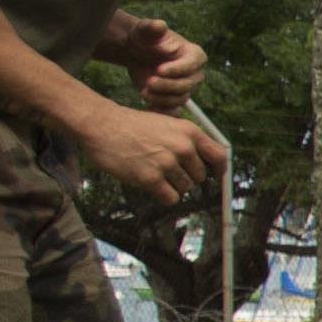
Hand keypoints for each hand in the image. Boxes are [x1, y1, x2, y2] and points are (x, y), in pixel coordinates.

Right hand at [64, 93, 225, 208]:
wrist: (102, 125)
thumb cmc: (133, 125)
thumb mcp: (167, 123)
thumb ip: (188, 140)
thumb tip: (209, 164)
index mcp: (190, 131)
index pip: (220, 156)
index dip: (219, 170)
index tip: (215, 176)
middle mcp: (183, 147)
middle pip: (200, 177)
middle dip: (186, 176)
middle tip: (165, 169)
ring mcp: (167, 163)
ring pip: (185, 188)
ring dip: (172, 185)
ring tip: (153, 171)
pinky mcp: (151, 179)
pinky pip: (170, 198)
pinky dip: (162, 195)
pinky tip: (149, 183)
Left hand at [106, 14, 209, 106]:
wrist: (135, 52)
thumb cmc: (143, 38)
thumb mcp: (145, 31)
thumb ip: (152, 28)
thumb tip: (160, 25)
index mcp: (193, 54)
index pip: (192, 64)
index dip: (178, 69)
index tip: (159, 69)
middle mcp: (193, 72)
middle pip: (187, 84)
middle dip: (167, 85)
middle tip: (148, 82)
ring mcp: (184, 87)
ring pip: (179, 99)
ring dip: (161, 98)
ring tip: (144, 91)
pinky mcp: (173, 98)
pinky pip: (173, 109)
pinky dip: (162, 111)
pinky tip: (148, 106)